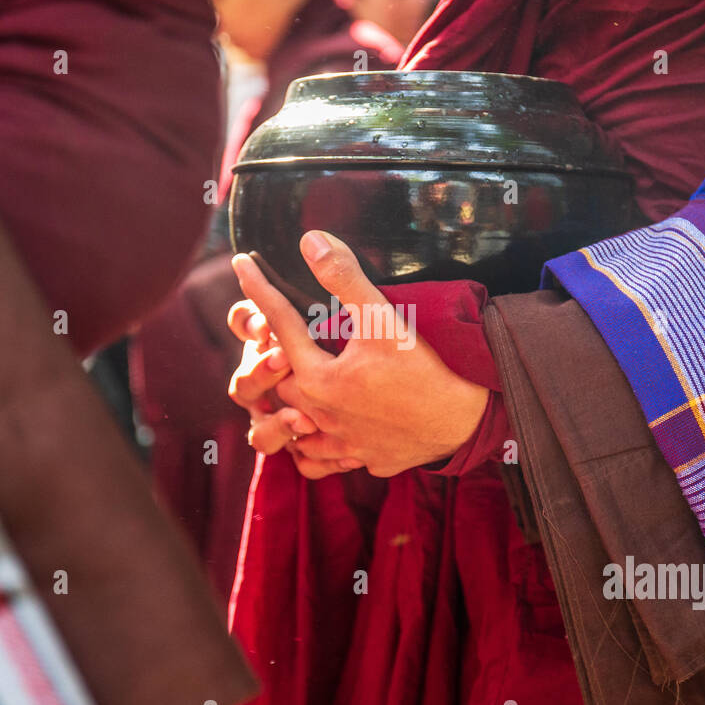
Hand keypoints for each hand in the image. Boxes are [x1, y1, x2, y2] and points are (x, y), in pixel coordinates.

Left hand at [228, 231, 487, 478]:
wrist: (464, 421)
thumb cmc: (425, 370)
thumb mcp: (386, 318)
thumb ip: (345, 278)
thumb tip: (310, 242)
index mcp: (319, 379)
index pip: (278, 324)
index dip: (259, 289)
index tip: (240, 263)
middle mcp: (321, 416)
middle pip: (276, 381)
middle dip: (271, 355)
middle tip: (273, 332)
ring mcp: (340, 444)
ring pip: (290, 429)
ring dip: (285, 406)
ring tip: (289, 386)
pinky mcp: (363, 460)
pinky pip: (318, 462)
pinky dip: (309, 448)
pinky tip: (315, 431)